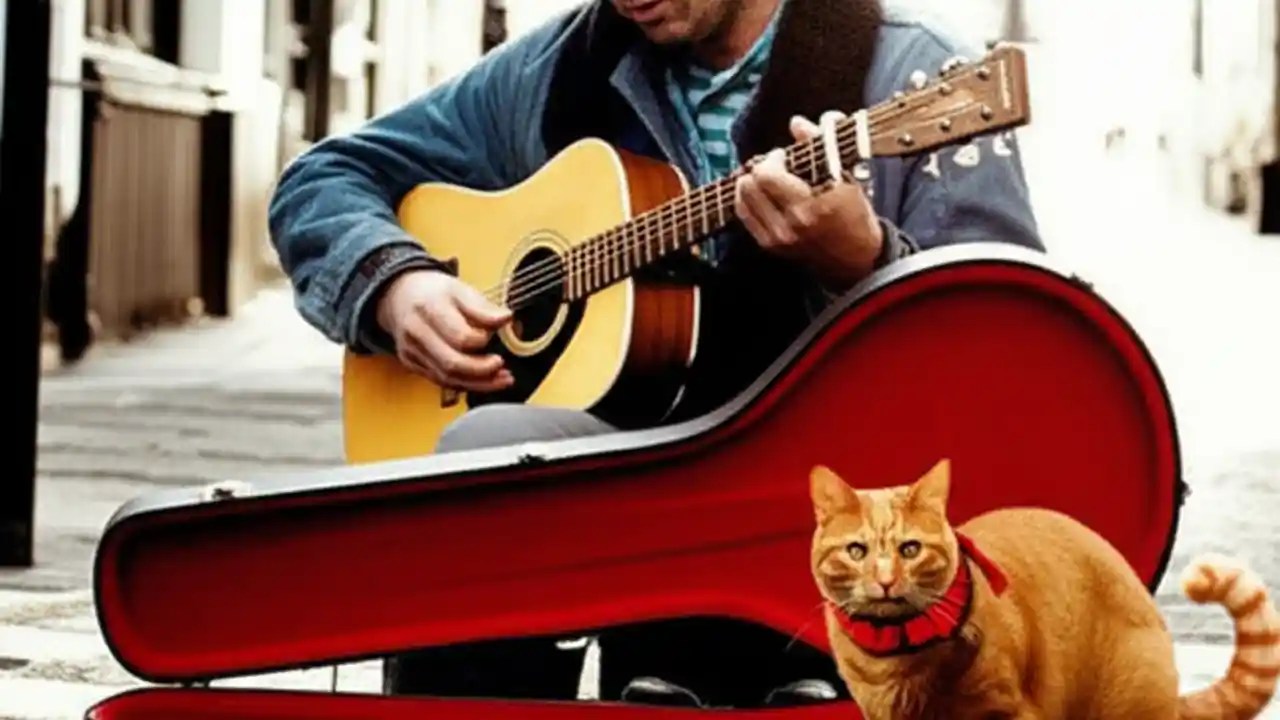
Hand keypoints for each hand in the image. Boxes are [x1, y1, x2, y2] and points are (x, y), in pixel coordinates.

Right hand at [375, 269, 514, 391]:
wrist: (401, 296)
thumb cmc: (435, 292)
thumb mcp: (460, 290)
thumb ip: (483, 308)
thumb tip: (506, 318)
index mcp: (430, 308)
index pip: (459, 336)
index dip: (481, 341)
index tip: (497, 335)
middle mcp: (417, 332)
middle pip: (451, 363)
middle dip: (482, 370)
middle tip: (503, 365)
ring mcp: (412, 351)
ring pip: (447, 378)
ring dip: (479, 383)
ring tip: (503, 379)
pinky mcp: (412, 364)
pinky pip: (441, 381)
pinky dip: (466, 384)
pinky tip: (486, 381)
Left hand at [735, 111, 884, 289]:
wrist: (855, 256)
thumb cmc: (853, 212)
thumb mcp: (845, 174)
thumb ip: (820, 144)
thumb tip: (796, 123)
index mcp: (811, 206)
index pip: (768, 174)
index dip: (773, 158)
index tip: (785, 155)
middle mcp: (790, 225)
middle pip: (751, 183)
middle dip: (762, 167)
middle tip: (776, 165)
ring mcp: (778, 238)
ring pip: (742, 197)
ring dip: (752, 181)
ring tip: (768, 179)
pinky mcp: (770, 246)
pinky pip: (743, 214)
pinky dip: (747, 198)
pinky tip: (761, 193)